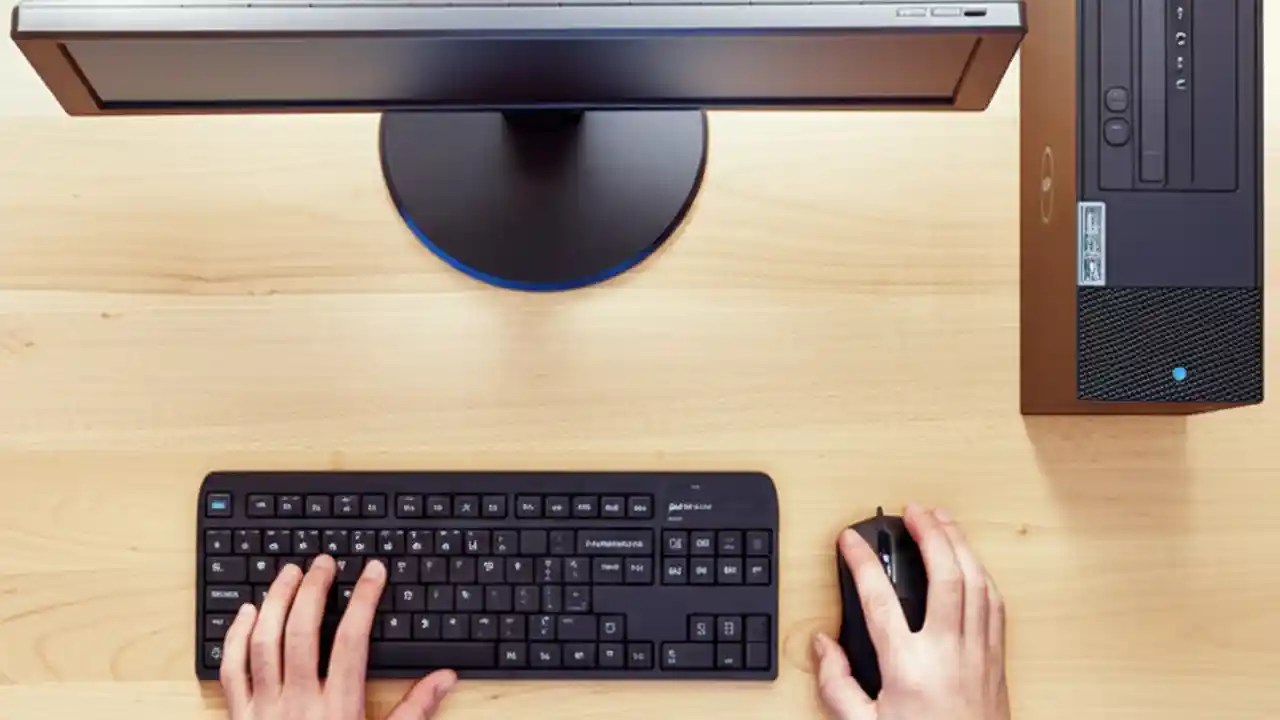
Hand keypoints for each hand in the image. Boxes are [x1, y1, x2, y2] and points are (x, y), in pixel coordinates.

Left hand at [219, 556, 456, 719]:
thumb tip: (445, 678)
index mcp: (338, 709)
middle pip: (302, 631)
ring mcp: (263, 710)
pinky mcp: (238, 719)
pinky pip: (230, 671)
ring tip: (288, 574)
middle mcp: (297, 704)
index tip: (372, 571)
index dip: (364, 599)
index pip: (352, 640)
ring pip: (263, 643)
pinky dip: (235, 637)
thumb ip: (414, 712)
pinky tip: (247, 613)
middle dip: (313, 589)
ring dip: (275, 602)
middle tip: (323, 562)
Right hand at [813, 506, 1008, 719]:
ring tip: (942, 521)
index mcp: (909, 668)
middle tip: (911, 511)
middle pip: (945, 575)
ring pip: (976, 583)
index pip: (880, 599)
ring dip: (959, 545)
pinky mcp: (997, 662)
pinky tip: (970, 563)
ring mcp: (979, 654)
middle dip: (929, 534)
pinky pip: (994, 605)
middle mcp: (949, 653)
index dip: (861, 562)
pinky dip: (981, 575)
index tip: (849, 539)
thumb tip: (824, 645)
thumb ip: (837, 685)